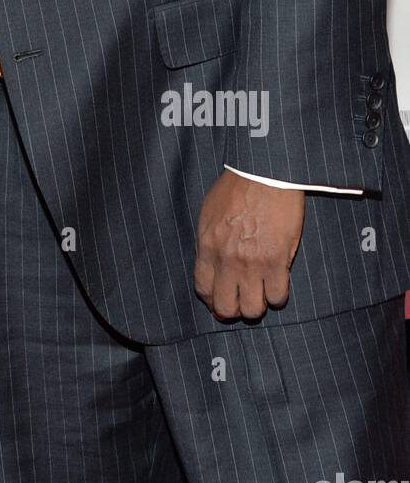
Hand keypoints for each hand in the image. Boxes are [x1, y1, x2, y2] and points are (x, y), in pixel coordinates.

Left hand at [194, 169, 303, 320]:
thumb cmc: (236, 188)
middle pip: (226, 307)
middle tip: (241, 300)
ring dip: (257, 305)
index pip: (203, 289)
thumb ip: (206, 243)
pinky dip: (278, 296)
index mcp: (207, 247)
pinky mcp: (277, 261)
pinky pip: (278, 296)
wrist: (263, 173)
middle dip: (233, 309)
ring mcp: (252, 263)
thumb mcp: (208, 214)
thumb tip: (209, 267)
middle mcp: (227, 260)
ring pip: (253, 309)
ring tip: (261, 293)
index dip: (212, 300)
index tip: (219, 300)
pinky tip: (277, 284)